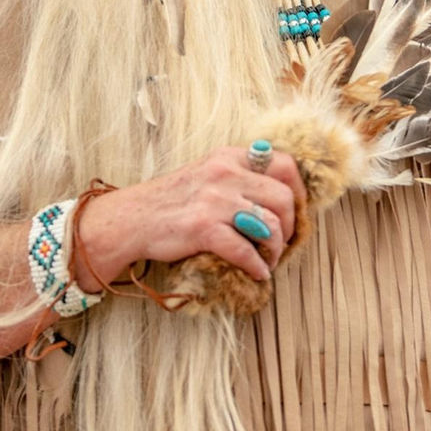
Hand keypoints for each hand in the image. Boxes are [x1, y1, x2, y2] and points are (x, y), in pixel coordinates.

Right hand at [76, 146, 305, 288]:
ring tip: (269, 259)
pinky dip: (258, 266)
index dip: (298, 189)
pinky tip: (258, 273)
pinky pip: (245, 250)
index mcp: (229, 156)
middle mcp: (225, 173)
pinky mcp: (203, 228)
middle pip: (284, 197)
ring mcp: (214, 200)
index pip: (284, 163)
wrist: (133, 218)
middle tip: (282, 240)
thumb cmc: (174, 200)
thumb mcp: (208, 172)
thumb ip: (240, 176)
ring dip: (276, 248)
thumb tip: (281, 195)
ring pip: (270, 224)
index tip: (295, 209)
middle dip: (291, 224)